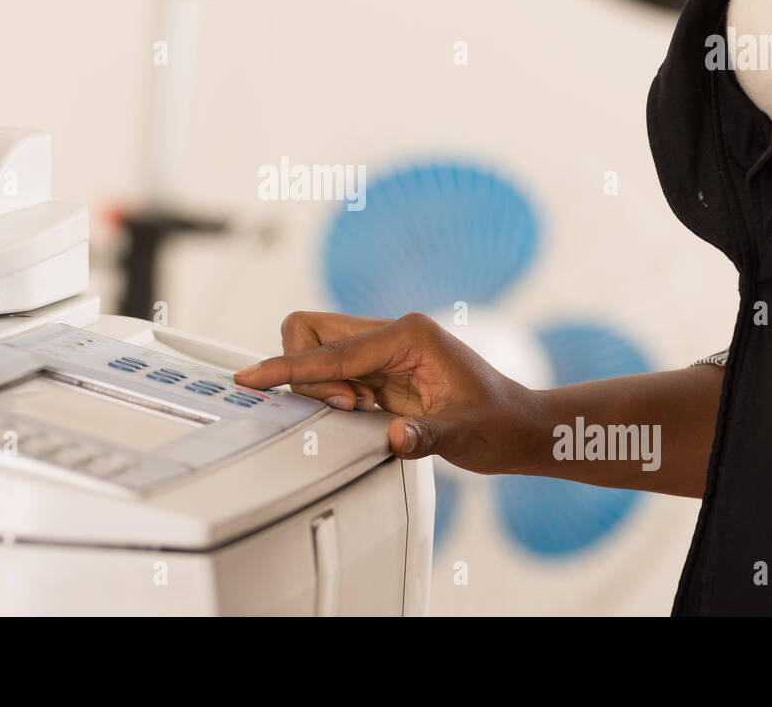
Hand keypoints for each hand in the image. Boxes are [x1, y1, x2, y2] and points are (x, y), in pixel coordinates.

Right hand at [234, 311, 539, 473]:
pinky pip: (333, 367)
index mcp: (409, 335)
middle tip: (345, 407)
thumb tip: (396, 438)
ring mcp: (384, 347)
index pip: (330, 350)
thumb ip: (427, 435)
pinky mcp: (381, 366)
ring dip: (321, 383)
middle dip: (306, 370)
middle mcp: (393, 333)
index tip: (252, 376)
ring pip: (318, 348)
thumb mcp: (466, 435)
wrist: (519, 426)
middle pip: (312, 332)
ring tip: (360, 410)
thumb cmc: (499, 423)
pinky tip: (364, 409)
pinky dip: (333, 390)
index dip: (288, 367)